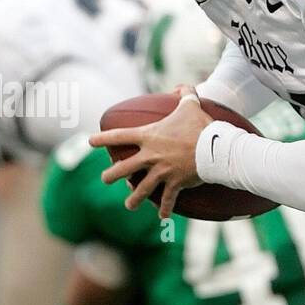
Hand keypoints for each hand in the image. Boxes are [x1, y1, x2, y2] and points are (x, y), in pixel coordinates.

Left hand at [90, 94, 207, 219]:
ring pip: (141, 189)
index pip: (119, 136)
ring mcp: (162, 172)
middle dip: (111, 175)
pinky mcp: (175, 184)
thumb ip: (184, 93)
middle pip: (124, 168)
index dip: (103, 139)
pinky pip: (168, 200)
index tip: (90, 142)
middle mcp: (151, 156)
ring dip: (134, 199)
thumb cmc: (201, 126)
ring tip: (128, 206)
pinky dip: (166, 209)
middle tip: (105, 179)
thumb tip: (181, 87)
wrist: (214, 147)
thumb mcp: (191, 105)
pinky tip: (162, 217)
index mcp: (149, 136)